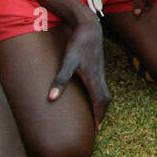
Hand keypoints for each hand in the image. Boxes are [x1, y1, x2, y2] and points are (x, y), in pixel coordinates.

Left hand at [49, 13, 111, 129]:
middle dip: (102, 114)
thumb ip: (61, 79)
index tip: (96, 129)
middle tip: (97, 126)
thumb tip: (51, 98)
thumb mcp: (68, 61)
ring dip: (102, 105)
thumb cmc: (78, 44)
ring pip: (105, 93)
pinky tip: (92, 96)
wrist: (89, 27)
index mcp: (93, 78)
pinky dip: (100, 96)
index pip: (98, 102)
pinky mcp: (98, 67)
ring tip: (96, 114)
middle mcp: (99, 76)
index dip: (97, 116)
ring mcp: (100, 71)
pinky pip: (102, 86)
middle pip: (105, 100)